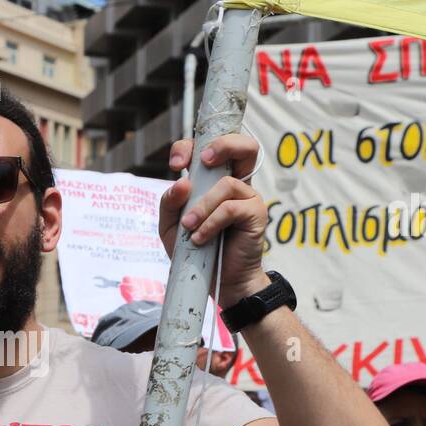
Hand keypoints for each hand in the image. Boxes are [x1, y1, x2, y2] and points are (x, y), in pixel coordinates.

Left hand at [159, 134, 270, 308]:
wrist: (218, 280)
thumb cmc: (196, 250)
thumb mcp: (171, 226)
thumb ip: (169, 203)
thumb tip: (181, 183)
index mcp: (215, 180)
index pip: (209, 148)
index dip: (191, 147)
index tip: (175, 165)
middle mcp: (235, 183)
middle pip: (243, 146)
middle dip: (223, 145)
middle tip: (203, 162)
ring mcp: (248, 197)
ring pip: (227, 183)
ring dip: (202, 206)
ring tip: (189, 227)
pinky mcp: (256, 214)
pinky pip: (231, 208)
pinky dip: (211, 223)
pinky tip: (200, 238)